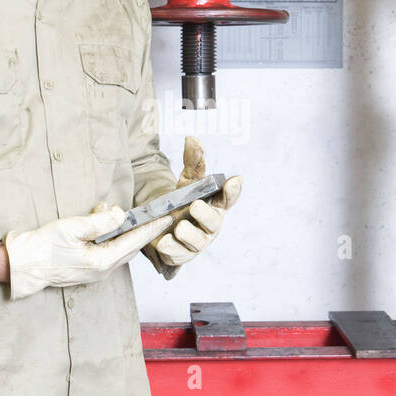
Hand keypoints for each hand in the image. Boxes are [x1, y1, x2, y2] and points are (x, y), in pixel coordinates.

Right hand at [5, 203, 173, 299]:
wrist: (23, 266)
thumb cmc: (43, 247)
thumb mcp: (71, 228)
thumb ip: (99, 222)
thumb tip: (120, 214)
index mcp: (102, 261)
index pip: (136, 241)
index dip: (152, 227)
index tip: (167, 216)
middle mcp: (104, 269)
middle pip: (131, 246)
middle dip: (140, 227)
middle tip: (150, 211)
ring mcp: (97, 271)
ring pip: (120, 247)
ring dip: (121, 229)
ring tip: (109, 211)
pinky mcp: (89, 268)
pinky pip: (108, 250)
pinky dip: (110, 235)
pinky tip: (99, 221)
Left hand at [143, 137, 241, 279]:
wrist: (160, 224)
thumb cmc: (182, 201)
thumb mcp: (186, 181)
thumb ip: (192, 162)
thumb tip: (191, 139)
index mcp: (215, 205)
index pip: (229, 198)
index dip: (233, 191)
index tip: (235, 180)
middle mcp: (210, 225)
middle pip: (214, 222)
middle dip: (205, 215)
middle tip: (194, 206)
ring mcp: (196, 243)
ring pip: (196, 242)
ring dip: (188, 234)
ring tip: (178, 228)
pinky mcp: (180, 256)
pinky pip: (177, 254)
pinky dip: (170, 248)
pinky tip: (163, 243)